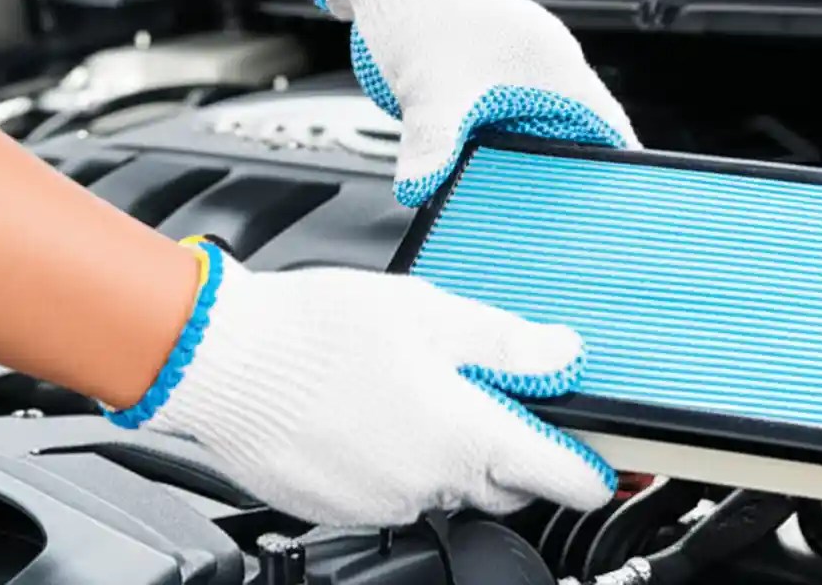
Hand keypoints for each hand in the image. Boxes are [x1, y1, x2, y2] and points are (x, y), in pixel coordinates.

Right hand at [106, 242, 615, 526]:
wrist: (222, 361)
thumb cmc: (315, 331)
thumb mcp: (428, 313)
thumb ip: (504, 342)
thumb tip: (562, 353)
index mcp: (463, 437)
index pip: (556, 477)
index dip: (586, 472)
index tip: (599, 470)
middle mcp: (428, 483)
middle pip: (501, 486)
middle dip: (508, 454)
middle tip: (481, 401)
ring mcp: (382, 502)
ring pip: (441, 490)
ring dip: (443, 454)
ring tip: (405, 395)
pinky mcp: (341, 509)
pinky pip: (390, 494)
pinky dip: (393, 464)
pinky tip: (365, 417)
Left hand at [314, 0, 640, 206]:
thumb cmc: (419, 9)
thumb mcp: (428, 91)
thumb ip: (430, 146)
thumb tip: (419, 190)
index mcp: (555, 65)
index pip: (608, 126)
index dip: (614, 167)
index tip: (609, 204)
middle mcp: (545, 65)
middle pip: (575, 135)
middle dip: (564, 174)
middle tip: (553, 215)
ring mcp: (517, 68)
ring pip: (537, 128)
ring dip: (526, 159)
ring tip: (514, 198)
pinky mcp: (488, 74)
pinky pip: (506, 119)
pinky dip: (499, 144)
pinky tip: (477, 164)